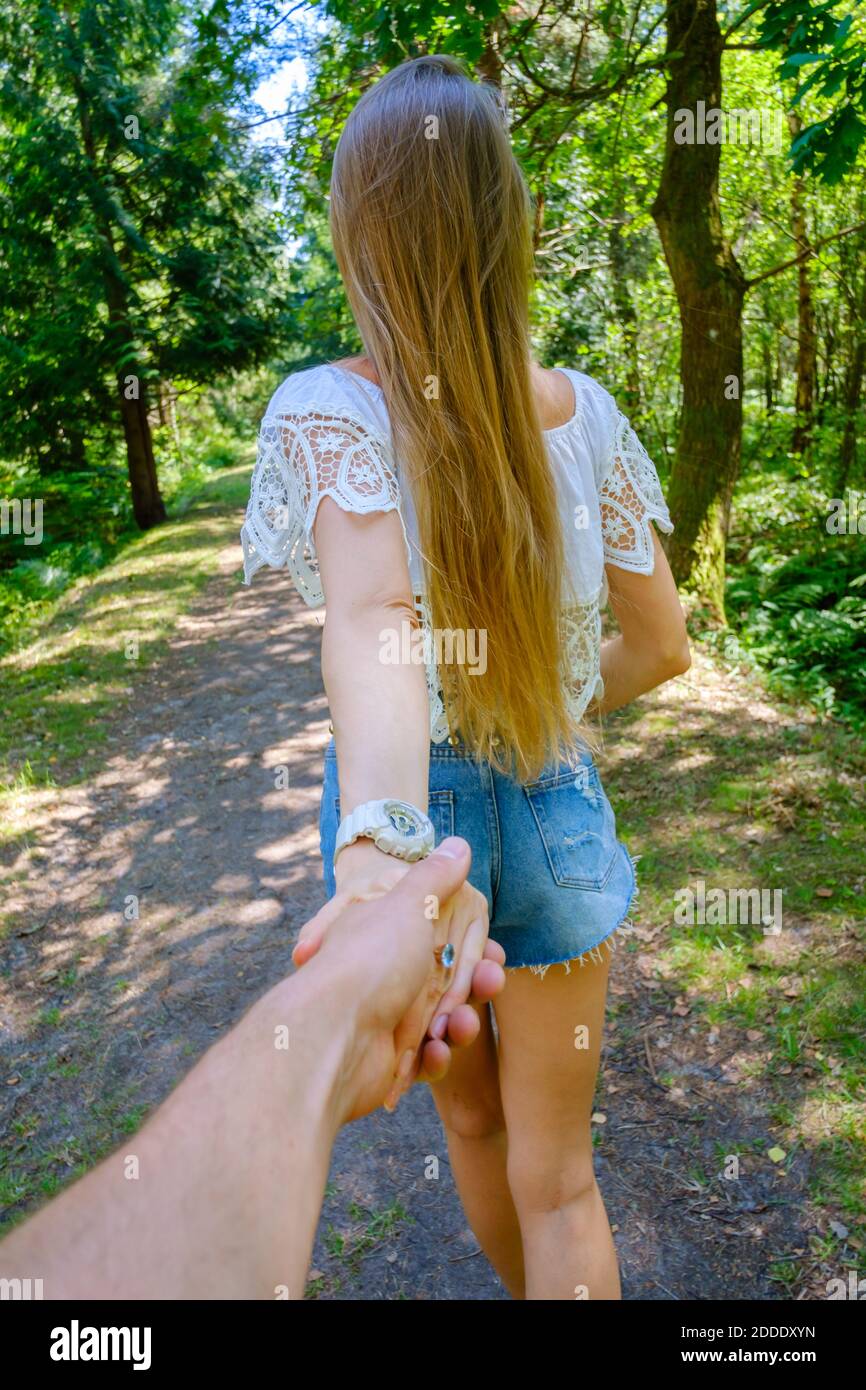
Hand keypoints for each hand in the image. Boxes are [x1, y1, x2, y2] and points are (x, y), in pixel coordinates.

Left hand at [303, 838, 503, 1120]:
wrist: (331, 1033)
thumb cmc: (371, 960)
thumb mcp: (407, 904)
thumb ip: (436, 876)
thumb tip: (459, 844)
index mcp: (399, 933)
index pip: (454, 940)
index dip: (477, 953)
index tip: (492, 960)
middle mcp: (395, 971)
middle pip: (455, 981)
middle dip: (475, 988)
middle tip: (487, 988)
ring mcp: (392, 1014)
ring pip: (447, 1021)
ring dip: (460, 1025)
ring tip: (456, 1027)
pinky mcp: (392, 1056)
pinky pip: (429, 1058)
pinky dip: (436, 1058)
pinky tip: (434, 1053)